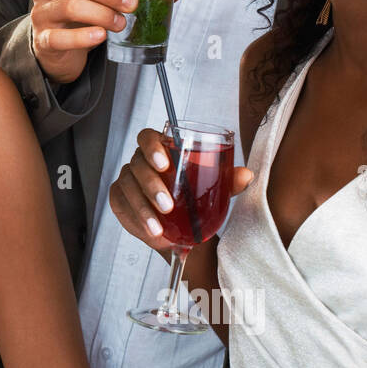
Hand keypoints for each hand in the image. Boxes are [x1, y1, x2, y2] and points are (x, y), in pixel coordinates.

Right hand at [30, 0, 135, 84]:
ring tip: (120, 23)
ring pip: (69, 5)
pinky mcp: (43, 40)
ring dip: (102, 13)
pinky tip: (101, 36)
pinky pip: (60, 37)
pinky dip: (84, 37)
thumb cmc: (80, 17)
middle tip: (131, 3)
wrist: (57, 48)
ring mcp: (42, 13)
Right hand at [108, 128, 254, 252]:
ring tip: (159, 226)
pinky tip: (151, 230)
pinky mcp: (119, 198)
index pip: (148, 137)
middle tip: (167, 204)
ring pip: (129, 187)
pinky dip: (136, 220)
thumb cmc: (194, 198)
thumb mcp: (214, 188)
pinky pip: (122, 205)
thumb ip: (228, 180)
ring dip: (143, 208)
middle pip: (138, 164)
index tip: (164, 163)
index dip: (152, 146)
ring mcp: (128, 179)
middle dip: (151, 185)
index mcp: (161, 150)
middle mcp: (141, 162)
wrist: (182, 227)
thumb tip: (246, 175)